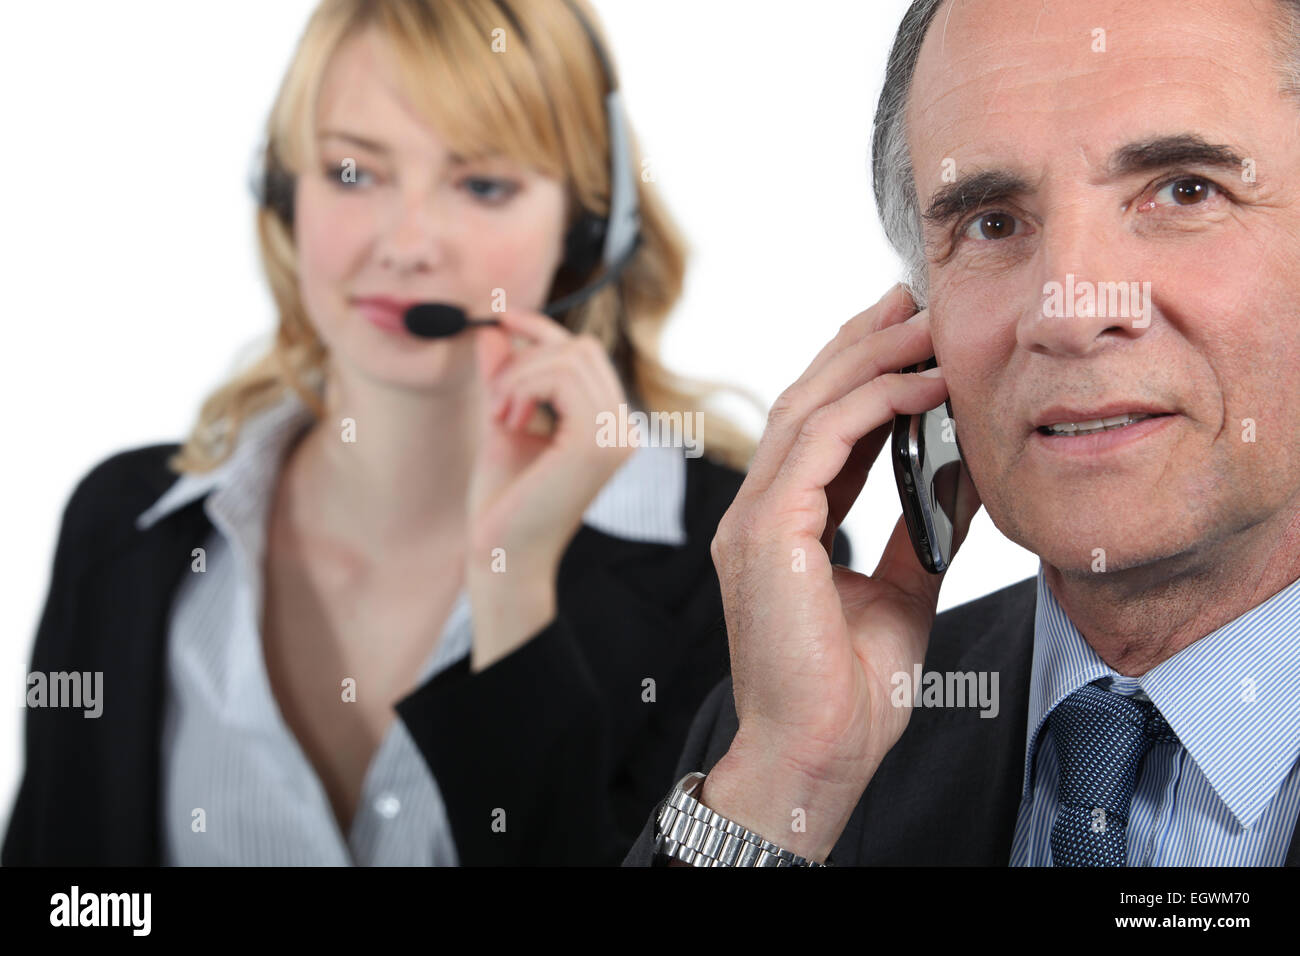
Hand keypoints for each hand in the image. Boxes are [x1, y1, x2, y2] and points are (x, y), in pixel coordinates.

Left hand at [466, 309, 634, 670]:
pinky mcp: (598, 443)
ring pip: (571, 357)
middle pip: (581, 348)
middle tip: (494, 400)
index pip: (584, 356)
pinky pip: (563, 378)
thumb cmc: (502, 501)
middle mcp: (623, 430)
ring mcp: (617, 437)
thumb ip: (504, 376)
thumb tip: (494, 327)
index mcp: (608, 426)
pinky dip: (523, 388)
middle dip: (527, 358)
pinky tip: (508, 422)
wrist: (500, 555)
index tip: (501, 320)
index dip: (542, 331)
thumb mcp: (502, 422)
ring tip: (499, 416)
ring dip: (520, 376)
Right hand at [700, 284, 981, 861]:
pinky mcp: (765, 533)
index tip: (908, 333)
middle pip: (806, 399)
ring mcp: (752, 520)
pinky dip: (873, 404)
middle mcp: (756, 512)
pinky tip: (922, 383)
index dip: (861, 373)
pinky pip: (822, 443)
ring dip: (870, 358)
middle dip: (862, 343)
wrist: (819, 757)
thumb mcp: (905, 588)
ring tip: (926, 321)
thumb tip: (964, 471)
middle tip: (913, 297)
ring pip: (808, 407)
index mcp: (780, 525)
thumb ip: (922, 527)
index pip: (818, 427)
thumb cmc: (851, 690)